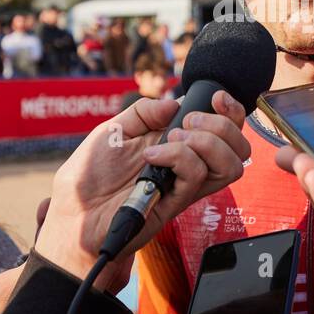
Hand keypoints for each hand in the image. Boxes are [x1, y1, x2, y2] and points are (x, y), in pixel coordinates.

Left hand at [36, 93, 249, 292]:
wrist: (74, 215)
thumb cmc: (90, 176)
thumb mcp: (114, 130)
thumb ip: (144, 112)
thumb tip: (175, 103)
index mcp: (179, 144)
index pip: (225, 130)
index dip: (232, 112)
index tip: (216, 99)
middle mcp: (188, 165)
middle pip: (239, 149)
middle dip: (222, 126)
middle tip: (187, 124)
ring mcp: (184, 186)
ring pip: (229, 165)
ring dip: (206, 143)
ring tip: (174, 140)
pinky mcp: (175, 203)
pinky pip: (195, 176)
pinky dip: (177, 156)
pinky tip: (150, 157)